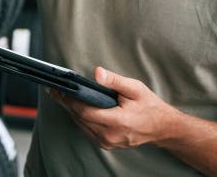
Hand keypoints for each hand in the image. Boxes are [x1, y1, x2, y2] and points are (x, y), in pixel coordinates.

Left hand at [48, 67, 181, 150]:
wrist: (162, 127)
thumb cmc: (149, 106)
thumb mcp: (135, 88)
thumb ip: (114, 81)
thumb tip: (97, 73)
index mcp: (117, 122)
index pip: (84, 112)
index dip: (70, 100)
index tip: (59, 89)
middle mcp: (110, 135)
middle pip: (79, 118)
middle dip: (66, 104)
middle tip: (54, 89)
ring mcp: (108, 142)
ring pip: (81, 125)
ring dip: (71, 111)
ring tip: (60, 96)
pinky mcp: (107, 144)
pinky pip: (87, 130)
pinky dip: (80, 118)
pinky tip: (75, 107)